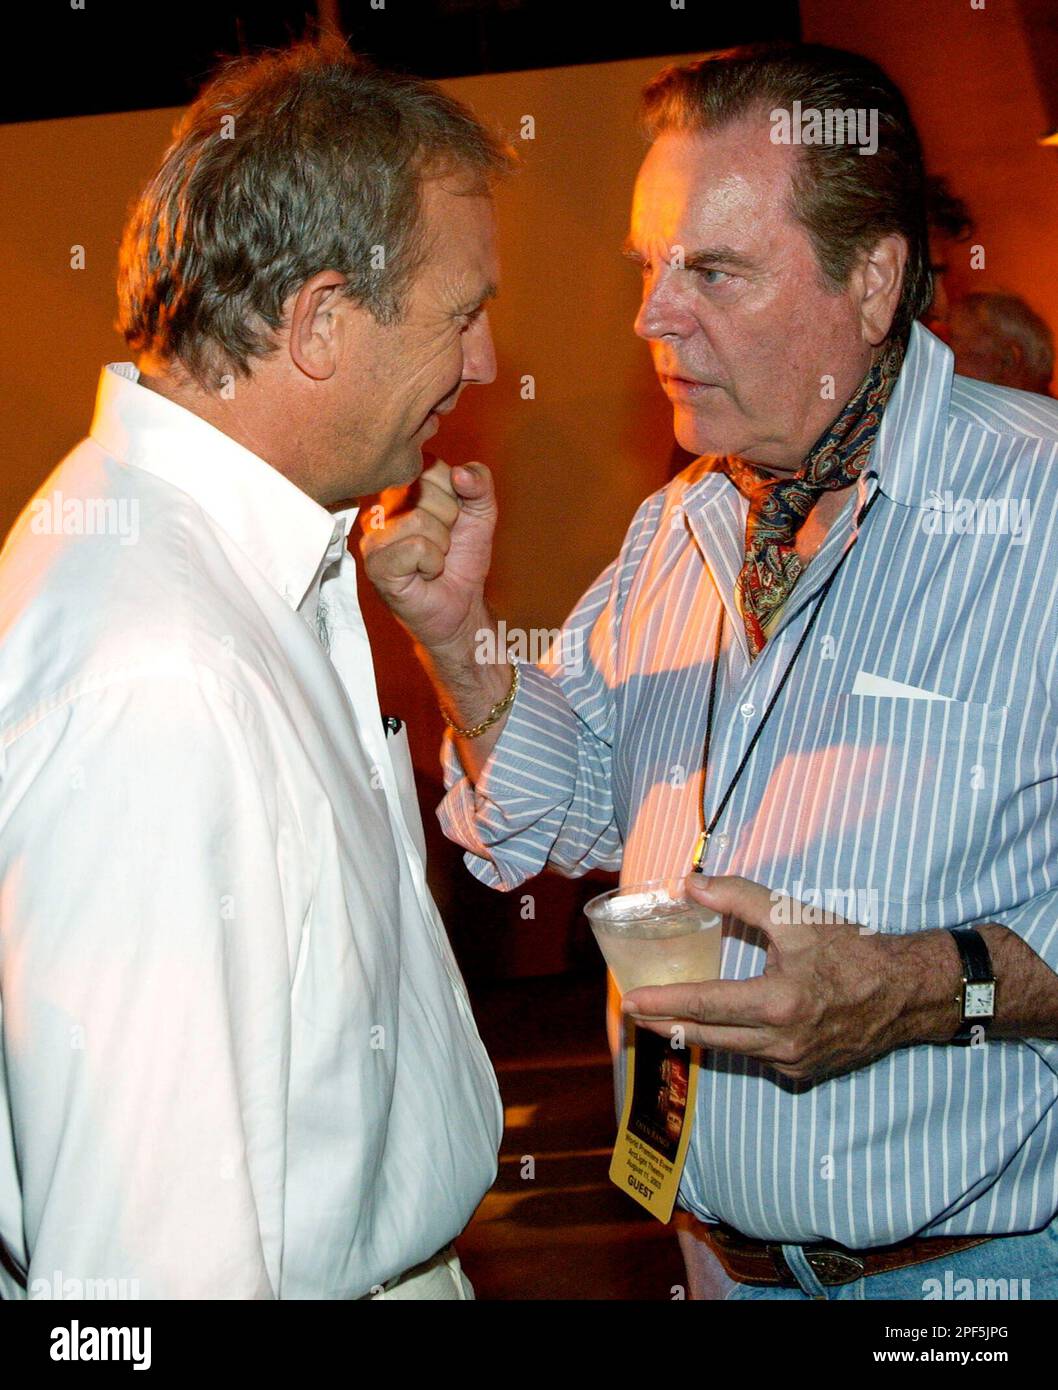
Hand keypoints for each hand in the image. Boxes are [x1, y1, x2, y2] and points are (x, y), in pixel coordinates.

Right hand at [360, 457, 496, 654]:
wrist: (462, 605)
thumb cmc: (463, 557)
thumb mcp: (482, 511)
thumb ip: (480, 481)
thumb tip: (460, 473)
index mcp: (401, 487)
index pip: (432, 467)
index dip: (455, 496)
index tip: (450, 519)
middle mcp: (380, 507)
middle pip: (424, 491)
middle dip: (448, 522)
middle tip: (441, 544)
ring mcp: (374, 535)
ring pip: (419, 520)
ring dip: (441, 546)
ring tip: (433, 560)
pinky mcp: (376, 564)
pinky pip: (416, 547)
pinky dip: (432, 564)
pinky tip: (424, 574)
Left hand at [622, 875, 955, 1081]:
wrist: (906, 993)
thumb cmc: (852, 950)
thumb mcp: (794, 916)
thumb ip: (739, 899)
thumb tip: (690, 885)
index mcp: (778, 1003)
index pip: (705, 1005)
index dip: (663, 1002)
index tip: (630, 1001)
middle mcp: (781, 1042)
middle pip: (707, 1036)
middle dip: (665, 1023)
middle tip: (632, 1013)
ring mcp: (792, 1062)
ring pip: (729, 1049)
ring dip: (695, 1034)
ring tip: (664, 1017)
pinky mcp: (803, 1072)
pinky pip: (755, 1057)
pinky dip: (732, 1041)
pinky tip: (716, 1027)